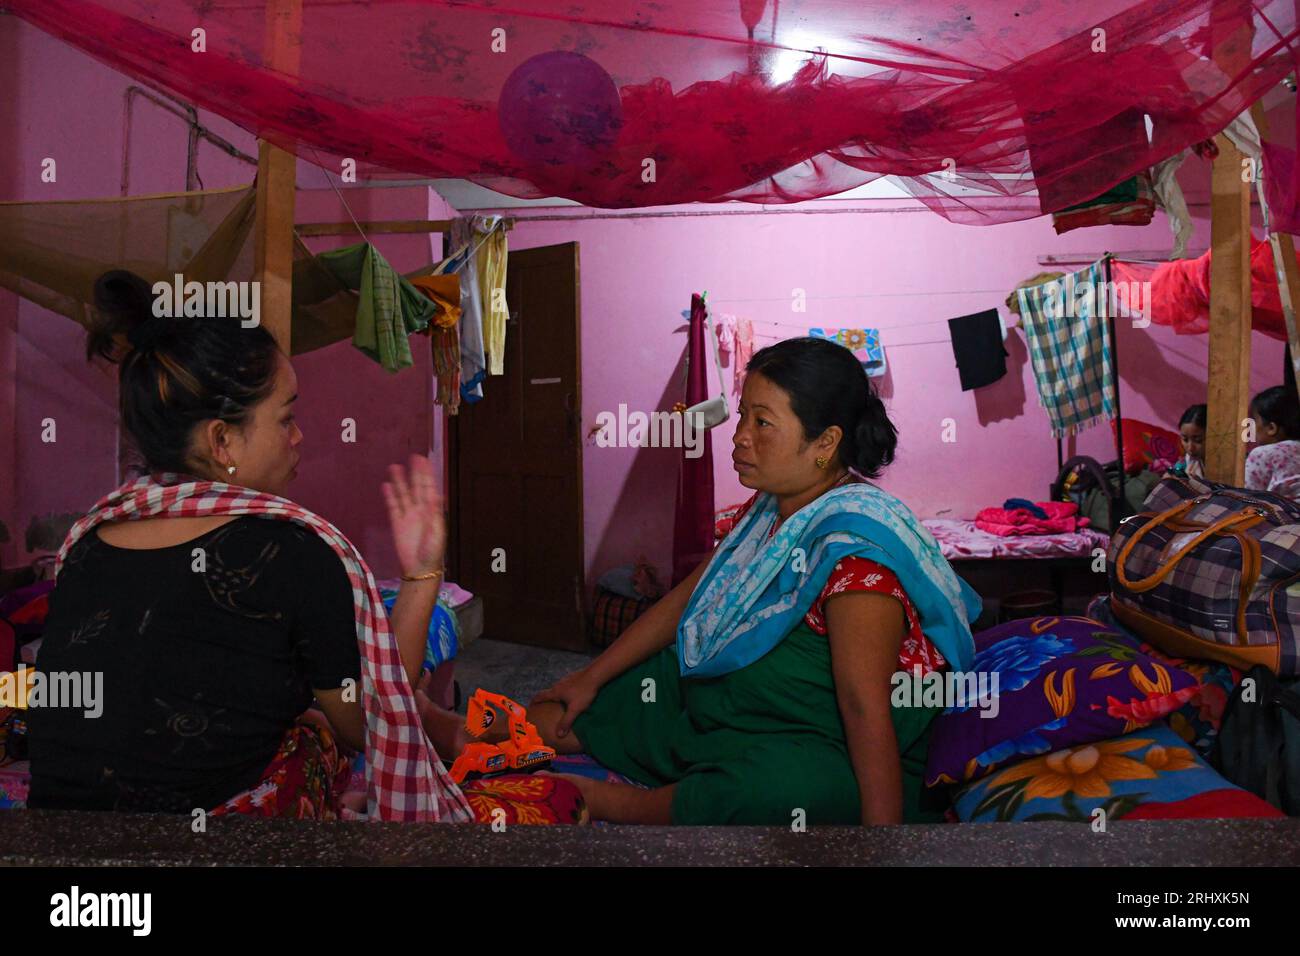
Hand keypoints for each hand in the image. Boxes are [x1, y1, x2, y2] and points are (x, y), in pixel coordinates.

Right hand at [382, 454, 445, 577]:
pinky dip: (390, 496)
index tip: (424, 460)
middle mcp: (420, 510)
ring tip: (395, 466)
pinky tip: (386, 485)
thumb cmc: (433, 551)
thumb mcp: (438, 532)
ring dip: (399, 481)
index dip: (426, 474)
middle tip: (413, 457)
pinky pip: (392, 506)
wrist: (420, 568)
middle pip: (416, 487)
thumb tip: (433, 495)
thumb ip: (434, 513)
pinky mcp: (397, 523)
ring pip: (403, 494)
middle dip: (415, 472)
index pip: (429, 488)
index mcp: (432, 510)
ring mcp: (408, 516)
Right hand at [530, 669, 598, 737]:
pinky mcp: (575, 677)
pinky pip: (567, 685)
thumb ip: (566, 722)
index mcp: (555, 692)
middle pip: (549, 692)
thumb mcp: (575, 709)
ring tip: (560, 703)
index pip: (540, 696)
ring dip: (557, 695)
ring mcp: (567, 679)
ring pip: (559, 688)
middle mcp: (558, 684)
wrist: (595, 675)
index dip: (534, 701)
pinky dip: (566, 691)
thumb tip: (558, 735)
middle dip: (547, 699)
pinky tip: (573, 694)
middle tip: (547, 707)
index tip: (531, 706)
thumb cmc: (583, 692)